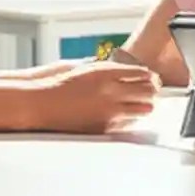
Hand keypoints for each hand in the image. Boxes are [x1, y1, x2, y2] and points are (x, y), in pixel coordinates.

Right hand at [36, 62, 159, 133]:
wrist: (41, 104)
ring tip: (142, 104)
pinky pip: (129, 123)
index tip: (151, 78)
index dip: (150, 76)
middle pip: (149, 91)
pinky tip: (127, 114)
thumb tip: (124, 71)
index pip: (142, 73)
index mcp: (106, 72)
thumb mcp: (85, 68)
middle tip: (153, 91)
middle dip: (153, 91)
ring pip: (144, 109)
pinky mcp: (105, 127)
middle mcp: (110, 91)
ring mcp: (109, 110)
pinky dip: (132, 118)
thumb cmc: (58, 85)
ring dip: (145, 105)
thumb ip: (106, 69)